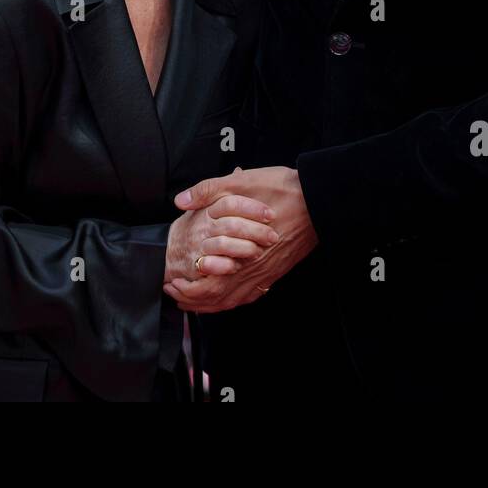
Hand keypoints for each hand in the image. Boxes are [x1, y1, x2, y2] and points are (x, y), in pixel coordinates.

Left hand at [165, 166, 316, 313]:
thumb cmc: (281, 189)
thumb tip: (181, 201)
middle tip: (175, 295)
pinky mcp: (276, 271)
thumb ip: (208, 191)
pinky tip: (226, 298)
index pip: (207, 283)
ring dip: (211, 304)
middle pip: (218, 298)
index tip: (171, 283)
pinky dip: (233, 301)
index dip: (186, 288)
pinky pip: (251, 295)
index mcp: (240, 248)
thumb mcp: (241, 182)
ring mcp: (266, 272)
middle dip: (193, 300)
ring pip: (234, 300)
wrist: (317, 198)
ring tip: (193, 302)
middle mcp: (253, 267)